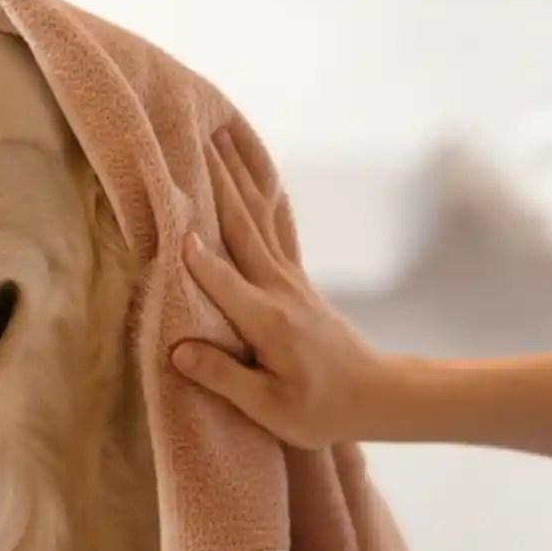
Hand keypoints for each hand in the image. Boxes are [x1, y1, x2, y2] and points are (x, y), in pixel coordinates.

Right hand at [171, 132, 391, 448]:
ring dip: (237, 178)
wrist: (377, 396)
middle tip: (194, 143)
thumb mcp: (270, 409)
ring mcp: (291, 280)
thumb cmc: (321, 411)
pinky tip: (257, 177)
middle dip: (218, 186)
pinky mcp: (297, 280)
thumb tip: (178, 351)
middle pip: (242, 229)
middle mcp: (280, 290)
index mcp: (269, 322)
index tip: (174, 223)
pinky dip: (265, 198)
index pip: (224, 282)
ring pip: (258, 218)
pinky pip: (277, 228)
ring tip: (218, 140)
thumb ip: (224, 377)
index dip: (198, 257)